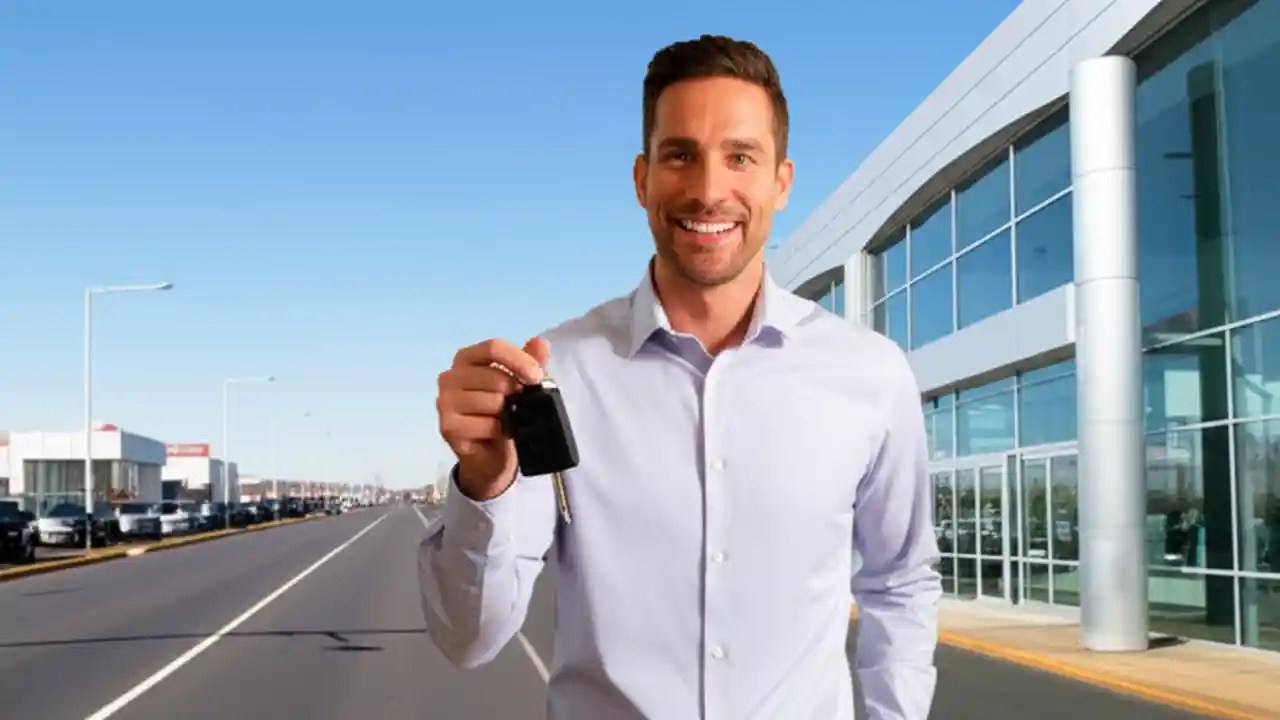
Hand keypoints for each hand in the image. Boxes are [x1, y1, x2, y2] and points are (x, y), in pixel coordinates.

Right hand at [437, 336, 550, 500]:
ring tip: (508, 418)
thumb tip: (541, 343)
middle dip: (516, 393)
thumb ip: (530, 361)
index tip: (537, 377)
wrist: (489, 454)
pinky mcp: (448, 427)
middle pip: (495, 376)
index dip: (519, 360)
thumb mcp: (520, 383)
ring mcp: (444, 402)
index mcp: (466, 358)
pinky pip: (486, 424)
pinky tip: (499, 432)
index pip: (493, 347)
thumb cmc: (502, 412)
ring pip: (493, 401)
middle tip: (520, 404)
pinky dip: (500, 430)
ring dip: (508, 413)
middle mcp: (450, 376)